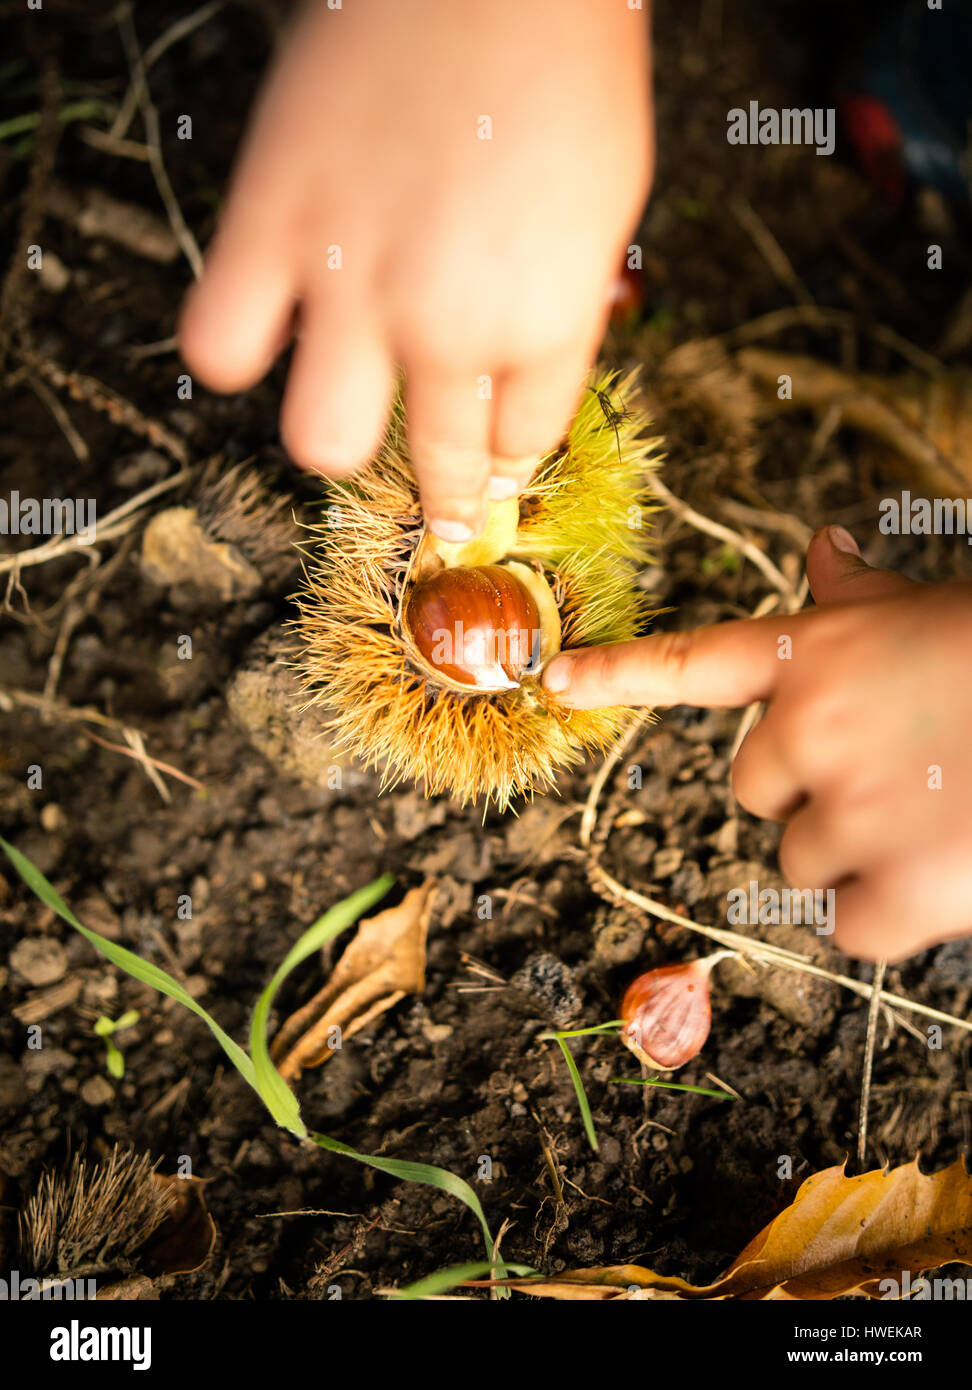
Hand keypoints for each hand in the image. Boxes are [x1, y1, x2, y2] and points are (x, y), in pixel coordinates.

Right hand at [179, 0, 652, 540]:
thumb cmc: (563, 68)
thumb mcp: (605, 208)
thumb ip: (560, 310)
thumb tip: (516, 388)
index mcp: (546, 320)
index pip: (522, 439)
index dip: (508, 454)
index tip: (494, 461)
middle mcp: (449, 325)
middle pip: (441, 464)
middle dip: (449, 489)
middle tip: (444, 491)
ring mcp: (352, 283)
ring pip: (322, 441)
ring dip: (338, 435)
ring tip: (347, 397)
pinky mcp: (271, 226)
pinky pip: (221, 348)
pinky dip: (235, 349)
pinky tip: (265, 322)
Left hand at [543, 526, 971, 961]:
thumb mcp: (933, 613)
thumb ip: (862, 599)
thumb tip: (821, 551)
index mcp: (819, 655)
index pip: (695, 663)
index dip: (620, 671)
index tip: (555, 677)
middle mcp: (810, 729)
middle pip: (757, 791)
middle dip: (812, 791)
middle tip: (895, 771)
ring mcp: (849, 812)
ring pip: (798, 863)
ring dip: (853, 851)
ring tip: (934, 809)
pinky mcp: (897, 892)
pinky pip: (848, 926)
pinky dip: (891, 913)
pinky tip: (946, 869)